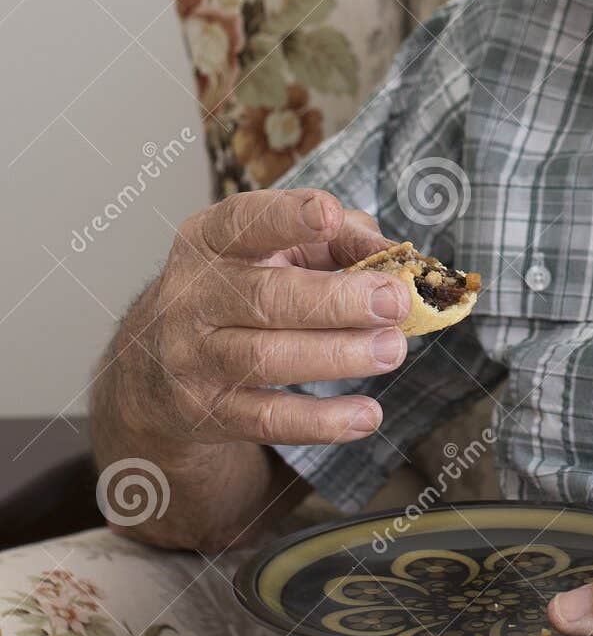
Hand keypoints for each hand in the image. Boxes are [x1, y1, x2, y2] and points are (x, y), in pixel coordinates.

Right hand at [118, 187, 412, 450]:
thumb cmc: (241, 288)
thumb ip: (339, 239)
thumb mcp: (277, 248)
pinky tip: (367, 415)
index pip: (243, 221)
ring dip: (337, 355)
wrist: (153, 368)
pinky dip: (321, 421)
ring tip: (392, 349)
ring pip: (266, 358)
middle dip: (336, 300)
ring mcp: (194, 357)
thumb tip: (396, 258)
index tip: (330, 214)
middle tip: (395, 301)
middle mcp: (192, 296)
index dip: (287, 216)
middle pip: (265, 297)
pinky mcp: (207, 412)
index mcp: (209, 239)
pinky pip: (267, 419)